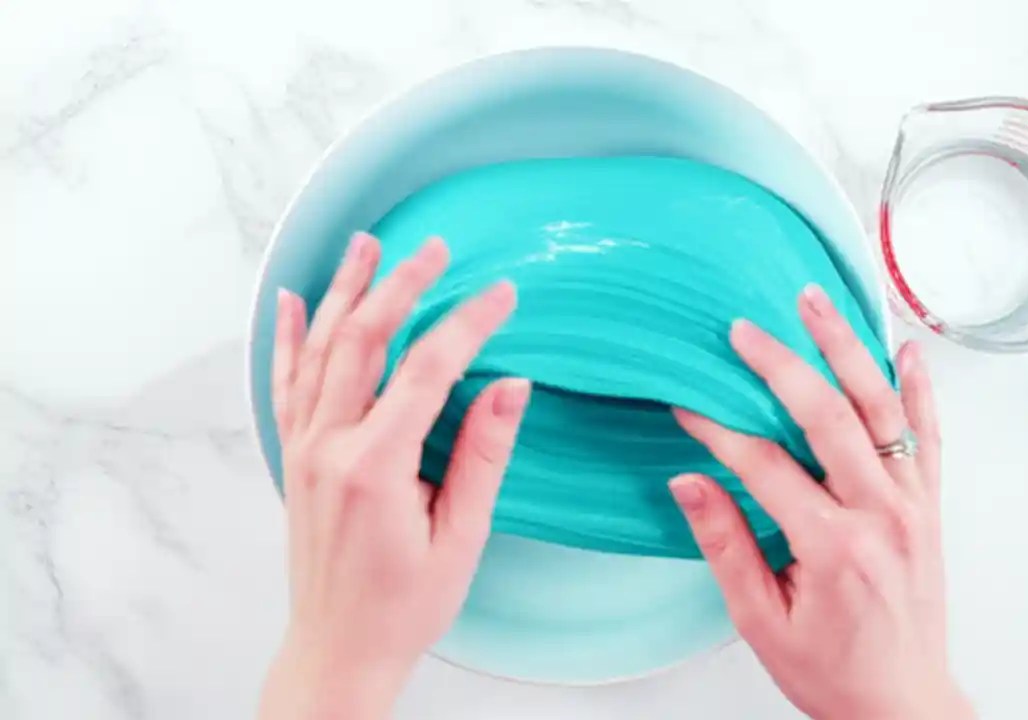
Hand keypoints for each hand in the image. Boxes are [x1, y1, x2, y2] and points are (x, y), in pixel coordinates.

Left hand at [259, 232, 528, 719]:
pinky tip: (296, 301)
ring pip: (322, 350)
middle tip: (434, 248)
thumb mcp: (460, 537)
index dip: (467, 324)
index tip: (501, 294)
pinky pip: (287, 384)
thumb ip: (483, 456)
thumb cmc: (403, 606)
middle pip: (365, 341)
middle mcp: (329, 448)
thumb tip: (509, 387)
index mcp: (375, 467)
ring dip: (346, 292)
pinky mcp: (295, 458)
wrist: (338, 649)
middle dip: (401, 285)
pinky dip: (291, 338)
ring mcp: (304, 450)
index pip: (427, 370)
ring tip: (366, 244)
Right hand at [669, 284, 972, 719]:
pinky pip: (928, 434)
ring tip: (816, 302)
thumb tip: (689, 483)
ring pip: (881, 408)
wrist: (903, 703)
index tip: (687, 404)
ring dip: (847, 348)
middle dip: (781, 362)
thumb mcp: (761, 621)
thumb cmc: (834, 671)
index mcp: (831, 546)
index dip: (718, 428)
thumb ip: (725, 546)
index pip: (764, 463)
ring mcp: (912, 505)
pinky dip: (920, 388)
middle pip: (827, 415)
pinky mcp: (929, 506)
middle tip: (745, 328)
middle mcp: (880, 514)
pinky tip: (905, 349)